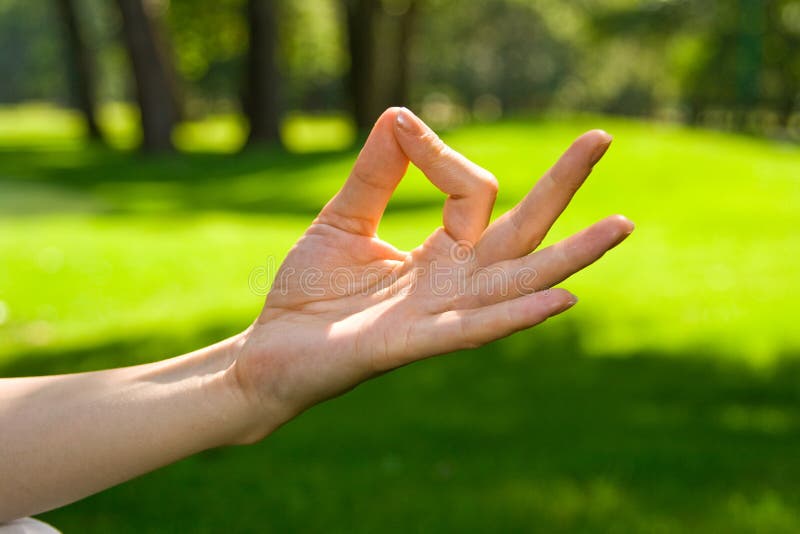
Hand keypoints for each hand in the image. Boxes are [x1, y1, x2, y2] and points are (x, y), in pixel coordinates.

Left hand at [234, 108, 632, 436]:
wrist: (270, 351)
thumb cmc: (310, 293)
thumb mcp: (344, 219)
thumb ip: (377, 174)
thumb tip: (401, 114)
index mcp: (440, 256)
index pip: (472, 192)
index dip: (442, 153)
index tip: (402, 126)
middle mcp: (452, 286)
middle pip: (521, 233)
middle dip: (561, 188)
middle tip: (601, 136)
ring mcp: (437, 318)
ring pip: (514, 284)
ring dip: (568, 258)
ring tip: (619, 225)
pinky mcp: (408, 346)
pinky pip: (471, 330)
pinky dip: (515, 316)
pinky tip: (559, 298)